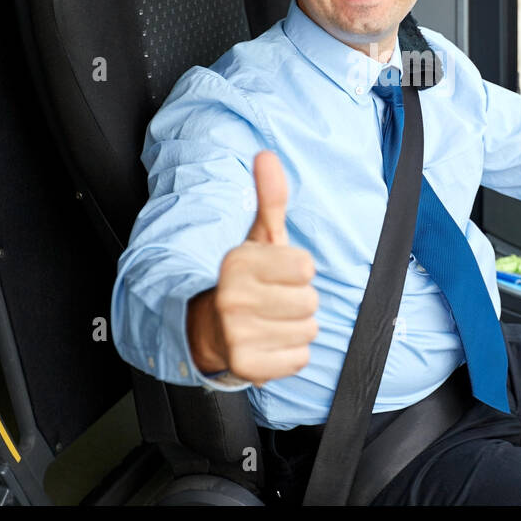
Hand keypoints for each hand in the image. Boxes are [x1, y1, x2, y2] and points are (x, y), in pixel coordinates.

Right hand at [188, 150, 318, 385]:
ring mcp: (237, 334)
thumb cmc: (247, 280)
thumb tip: (266, 154)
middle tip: (274, 302)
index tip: (277, 274)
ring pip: (308, 331)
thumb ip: (270, 198)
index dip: (298, 271)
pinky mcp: (247, 366)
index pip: (306, 267)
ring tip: (271, 322)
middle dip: (299, 302)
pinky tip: (269, 343)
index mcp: (237, 262)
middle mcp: (233, 297)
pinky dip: (291, 355)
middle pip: (310, 301)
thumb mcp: (259, 238)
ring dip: (296, 328)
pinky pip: (300, 359)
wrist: (210, 329)